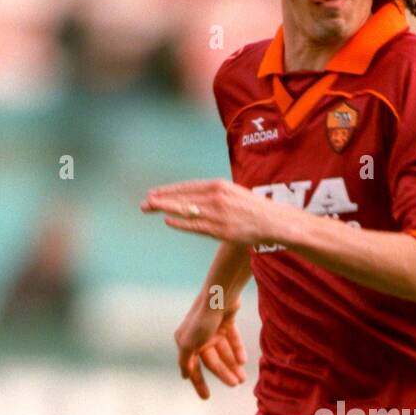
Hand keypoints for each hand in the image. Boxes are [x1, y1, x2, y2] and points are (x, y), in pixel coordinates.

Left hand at [141, 178, 269, 246]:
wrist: (271, 221)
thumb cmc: (252, 208)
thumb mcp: (232, 192)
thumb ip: (214, 193)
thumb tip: (196, 196)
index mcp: (218, 185)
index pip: (187, 187)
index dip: (169, 190)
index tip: (154, 192)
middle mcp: (215, 197)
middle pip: (182, 197)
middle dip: (161, 199)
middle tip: (144, 202)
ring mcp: (216, 214)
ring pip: (185, 210)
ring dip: (166, 209)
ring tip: (150, 208)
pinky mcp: (219, 229)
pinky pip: (194, 225)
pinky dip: (180, 223)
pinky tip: (168, 220)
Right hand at [174, 295, 246, 399]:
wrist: (219, 294)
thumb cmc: (202, 320)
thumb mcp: (189, 343)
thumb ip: (186, 361)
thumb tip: (184, 376)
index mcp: (186, 342)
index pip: (194, 367)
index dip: (199, 383)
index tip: (206, 398)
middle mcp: (197, 336)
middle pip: (212, 360)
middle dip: (223, 373)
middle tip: (235, 385)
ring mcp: (212, 328)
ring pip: (223, 352)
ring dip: (232, 365)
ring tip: (243, 378)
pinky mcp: (225, 321)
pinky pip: (232, 339)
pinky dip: (237, 349)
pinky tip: (243, 361)